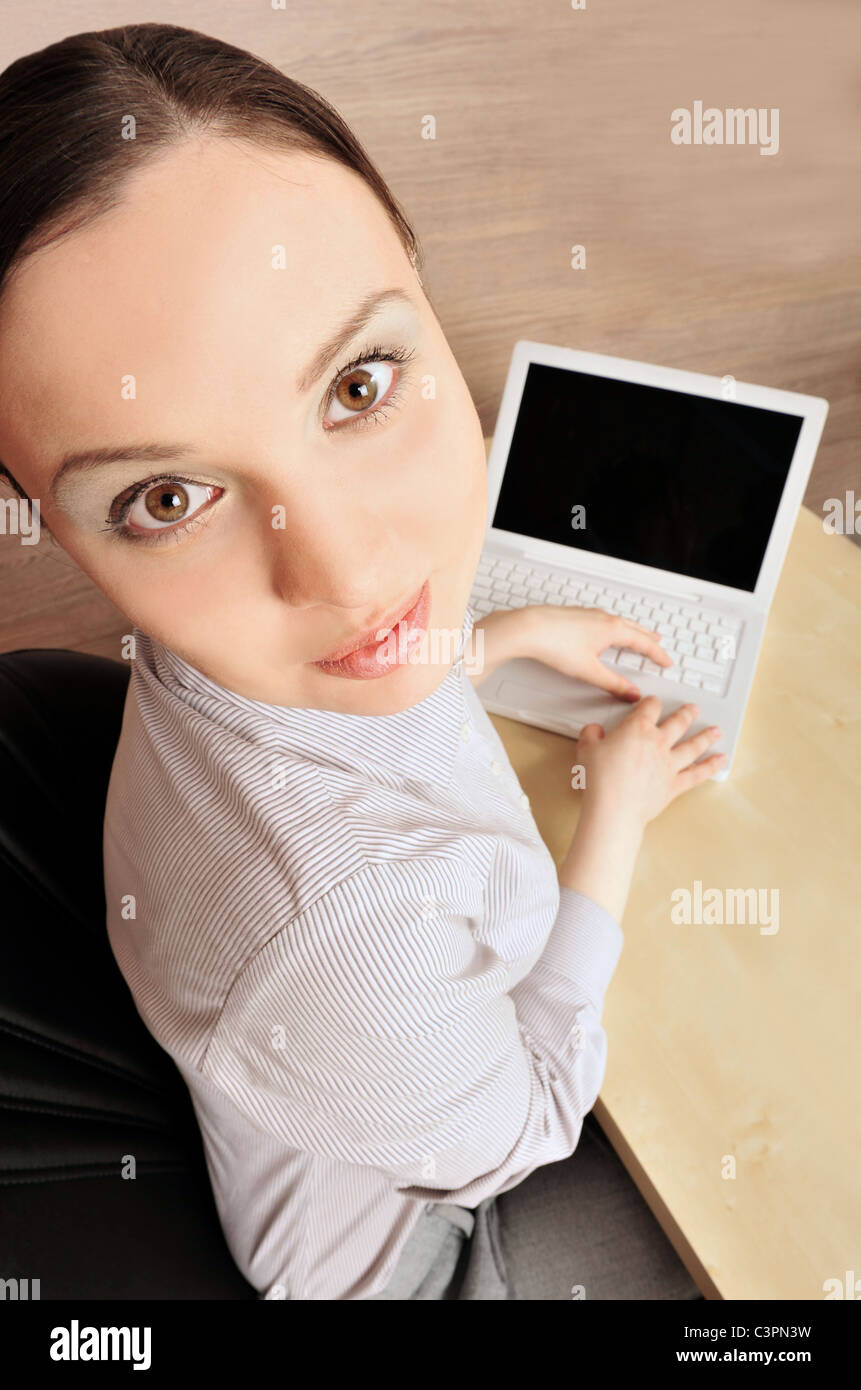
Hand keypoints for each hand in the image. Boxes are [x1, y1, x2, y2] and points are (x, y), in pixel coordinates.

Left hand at [520, 604, 672, 700]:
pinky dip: (614, 625)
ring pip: (618, 621)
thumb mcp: (589, 671)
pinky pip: (604, 619)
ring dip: (632, 629)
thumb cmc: (555, 645)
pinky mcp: (576, 615)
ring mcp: (589, 614)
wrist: (528, 628)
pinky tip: (605, 629)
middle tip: (658, 643)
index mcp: (613, 630)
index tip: (666, 661)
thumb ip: (613, 684)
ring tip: (636, 634)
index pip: (644, 643)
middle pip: (634, 628)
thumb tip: (631, 693)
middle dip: (648, 638)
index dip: (657, 654)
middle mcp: (604, 618)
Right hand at [573, 697, 724, 826]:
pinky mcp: (675, 784)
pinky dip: (710, 767)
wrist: (614, 808)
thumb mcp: (586, 748)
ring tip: (716, 730)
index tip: (652, 702)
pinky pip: (697, 774)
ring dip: (706, 736)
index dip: (651, 702)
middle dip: (687, 713)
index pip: (649, 707)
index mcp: (637, 729)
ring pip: (693, 746)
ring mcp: (669, 764)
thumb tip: (594, 730)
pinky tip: (720, 761)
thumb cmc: (600, 780)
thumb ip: (592, 734)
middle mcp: (658, 743)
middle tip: (693, 709)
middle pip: (678, 722)